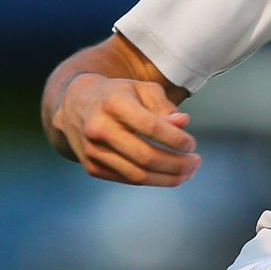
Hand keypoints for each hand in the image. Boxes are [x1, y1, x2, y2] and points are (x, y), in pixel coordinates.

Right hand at [52, 73, 199, 185]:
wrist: (74, 104)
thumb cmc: (117, 94)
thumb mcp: (141, 89)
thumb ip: (164, 106)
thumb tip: (183, 124)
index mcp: (113, 103)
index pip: (150, 127)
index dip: (176, 139)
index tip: (191, 144)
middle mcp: (98, 128)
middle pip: (145, 156)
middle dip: (176, 164)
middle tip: (196, 162)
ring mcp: (92, 151)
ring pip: (137, 175)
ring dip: (168, 178)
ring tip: (188, 172)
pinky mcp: (91, 168)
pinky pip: (127, 180)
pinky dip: (152, 180)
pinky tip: (168, 175)